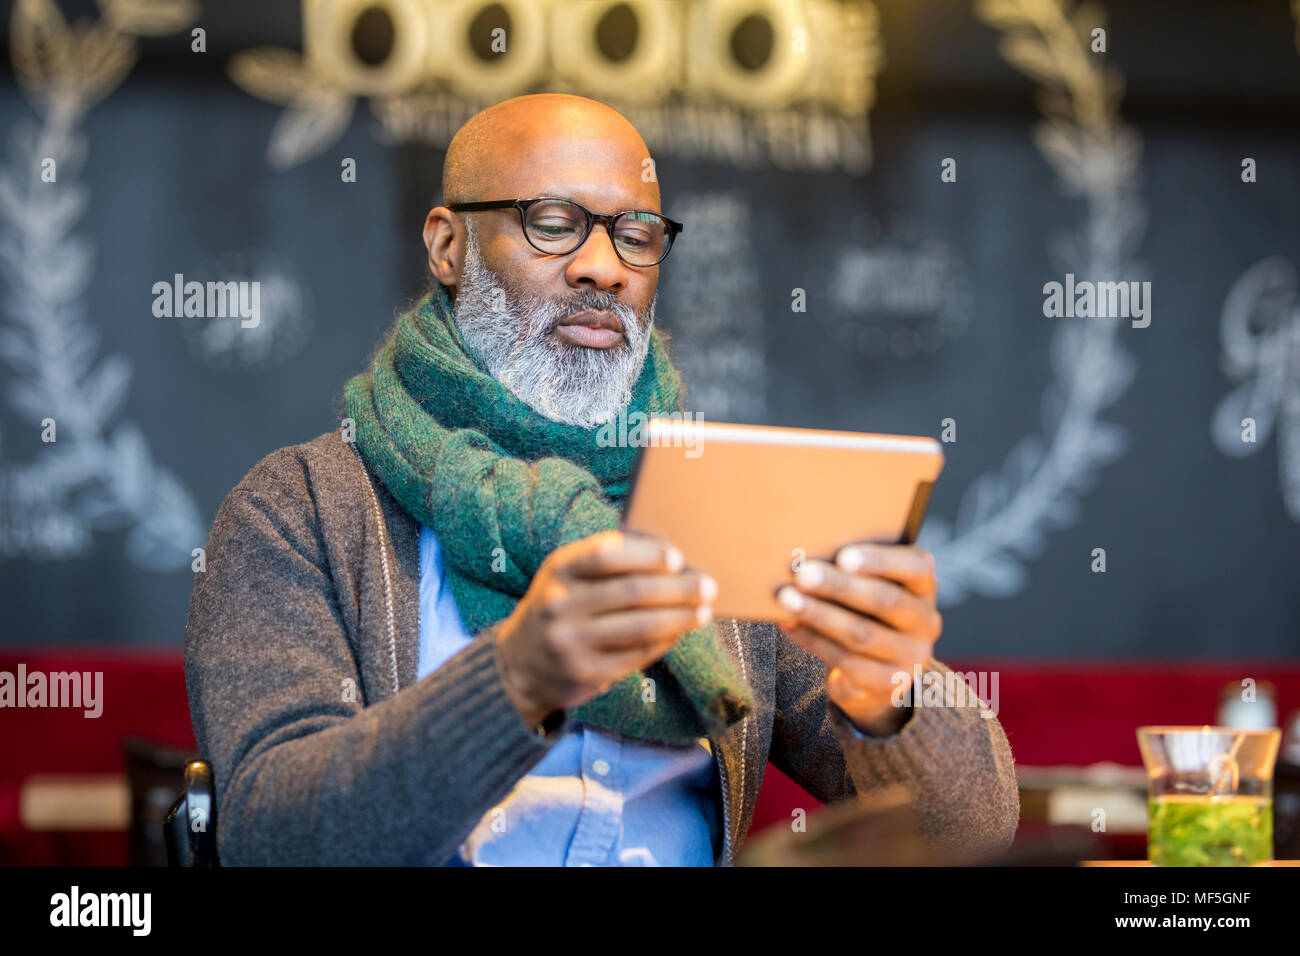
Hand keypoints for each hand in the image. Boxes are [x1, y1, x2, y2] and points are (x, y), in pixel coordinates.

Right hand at [495, 530, 715, 729]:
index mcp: (559, 569)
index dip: (645, 556)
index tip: (678, 557)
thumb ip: (607, 562)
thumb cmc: (561, 605)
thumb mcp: (568, 576)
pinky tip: (681, 632)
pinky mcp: (586, 672)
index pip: (606, 555)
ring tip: (704, 610)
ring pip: (639, 627)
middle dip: (676, 589)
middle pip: (631, 593)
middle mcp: (561, 604)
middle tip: (708, 586)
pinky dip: (665, 641)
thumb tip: (670, 556)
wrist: (520, 662)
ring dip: (679, 618)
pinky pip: (637, 654)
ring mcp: (571, 642)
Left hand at [776, 543, 941, 736]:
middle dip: (840, 586)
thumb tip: (805, 560)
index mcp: (923, 588)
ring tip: (786, 599)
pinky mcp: (886, 683)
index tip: (843, 556)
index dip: (881, 560)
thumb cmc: (865, 613)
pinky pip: (845, 660)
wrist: (876, 675)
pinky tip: (789, 624)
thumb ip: (850, 573)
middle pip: (885, 601)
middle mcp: (925, 622)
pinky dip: (812, 639)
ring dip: (820, 614)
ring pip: (861, 633)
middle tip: (803, 574)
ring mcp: (910, 657)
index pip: (917, 567)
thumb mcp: (869, 589)